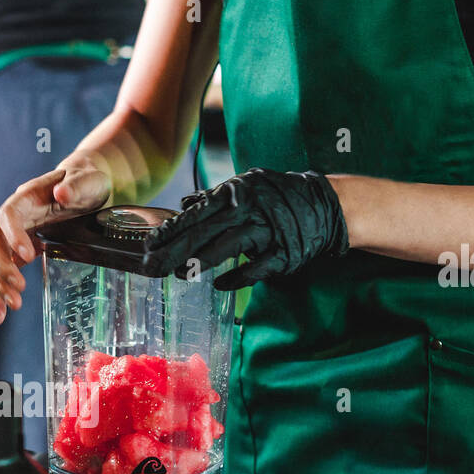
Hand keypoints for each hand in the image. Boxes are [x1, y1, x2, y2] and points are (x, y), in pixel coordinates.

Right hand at [0, 156, 110, 324]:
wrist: (85, 189)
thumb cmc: (87, 182)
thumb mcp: (88, 181)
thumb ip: (76, 186)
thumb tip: (61, 193)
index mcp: (27, 197)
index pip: (8, 214)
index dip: (13, 234)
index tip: (28, 254)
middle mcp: (15, 218)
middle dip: (2, 265)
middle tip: (19, 286)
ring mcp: (14, 236)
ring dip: (0, 284)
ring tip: (15, 304)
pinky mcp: (19, 253)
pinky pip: (3, 274)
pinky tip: (0, 316)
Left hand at [143, 168, 348, 291]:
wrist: (324, 205)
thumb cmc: (277, 198)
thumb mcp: (246, 188)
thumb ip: (214, 198)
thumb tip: (184, 205)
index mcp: (236, 193)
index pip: (196, 213)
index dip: (171, 230)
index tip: (149, 244)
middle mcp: (249, 209)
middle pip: (204, 232)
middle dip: (174, 250)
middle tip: (152, 266)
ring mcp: (266, 231)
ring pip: (227, 247)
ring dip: (200, 262)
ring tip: (178, 274)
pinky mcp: (283, 252)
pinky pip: (255, 269)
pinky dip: (237, 278)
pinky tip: (219, 285)